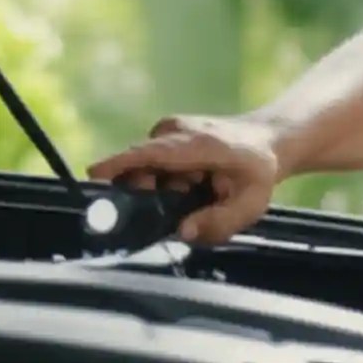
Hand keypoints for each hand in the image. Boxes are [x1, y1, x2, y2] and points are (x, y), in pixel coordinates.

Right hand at [86, 115, 281, 243]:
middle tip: (193, 199)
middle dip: (155, 196)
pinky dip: (167, 181)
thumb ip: (219, 222)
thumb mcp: (251, 204)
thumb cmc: (259, 171)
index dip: (119, 166)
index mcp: (196, 143)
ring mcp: (167, 130)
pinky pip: (151, 166)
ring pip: (147, 172)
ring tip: (201, 187)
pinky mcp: (163, 135)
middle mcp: (174, 131)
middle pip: (140, 170)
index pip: (148, 154)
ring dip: (165, 190)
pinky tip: (195, 182)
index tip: (93, 178)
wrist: (268, 140)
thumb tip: (182, 232)